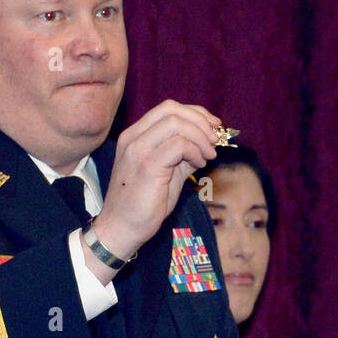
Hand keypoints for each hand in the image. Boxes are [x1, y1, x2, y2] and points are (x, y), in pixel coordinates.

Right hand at [93, 100, 221, 262]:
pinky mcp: (147, 166)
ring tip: (209, 156)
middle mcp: (133, 138)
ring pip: (176, 124)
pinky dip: (195, 151)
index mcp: (135, 136)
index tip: (214, 126)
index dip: (195, 113)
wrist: (122, 229)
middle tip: (215, 140)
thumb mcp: (167, 172)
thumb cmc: (144, 205)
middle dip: (201, 121)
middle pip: (172, 110)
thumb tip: (206, 143)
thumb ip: (182, 155)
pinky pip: (179, 145)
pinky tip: (198, 165)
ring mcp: (137, 150)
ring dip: (200, 137)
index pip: (167, 108)